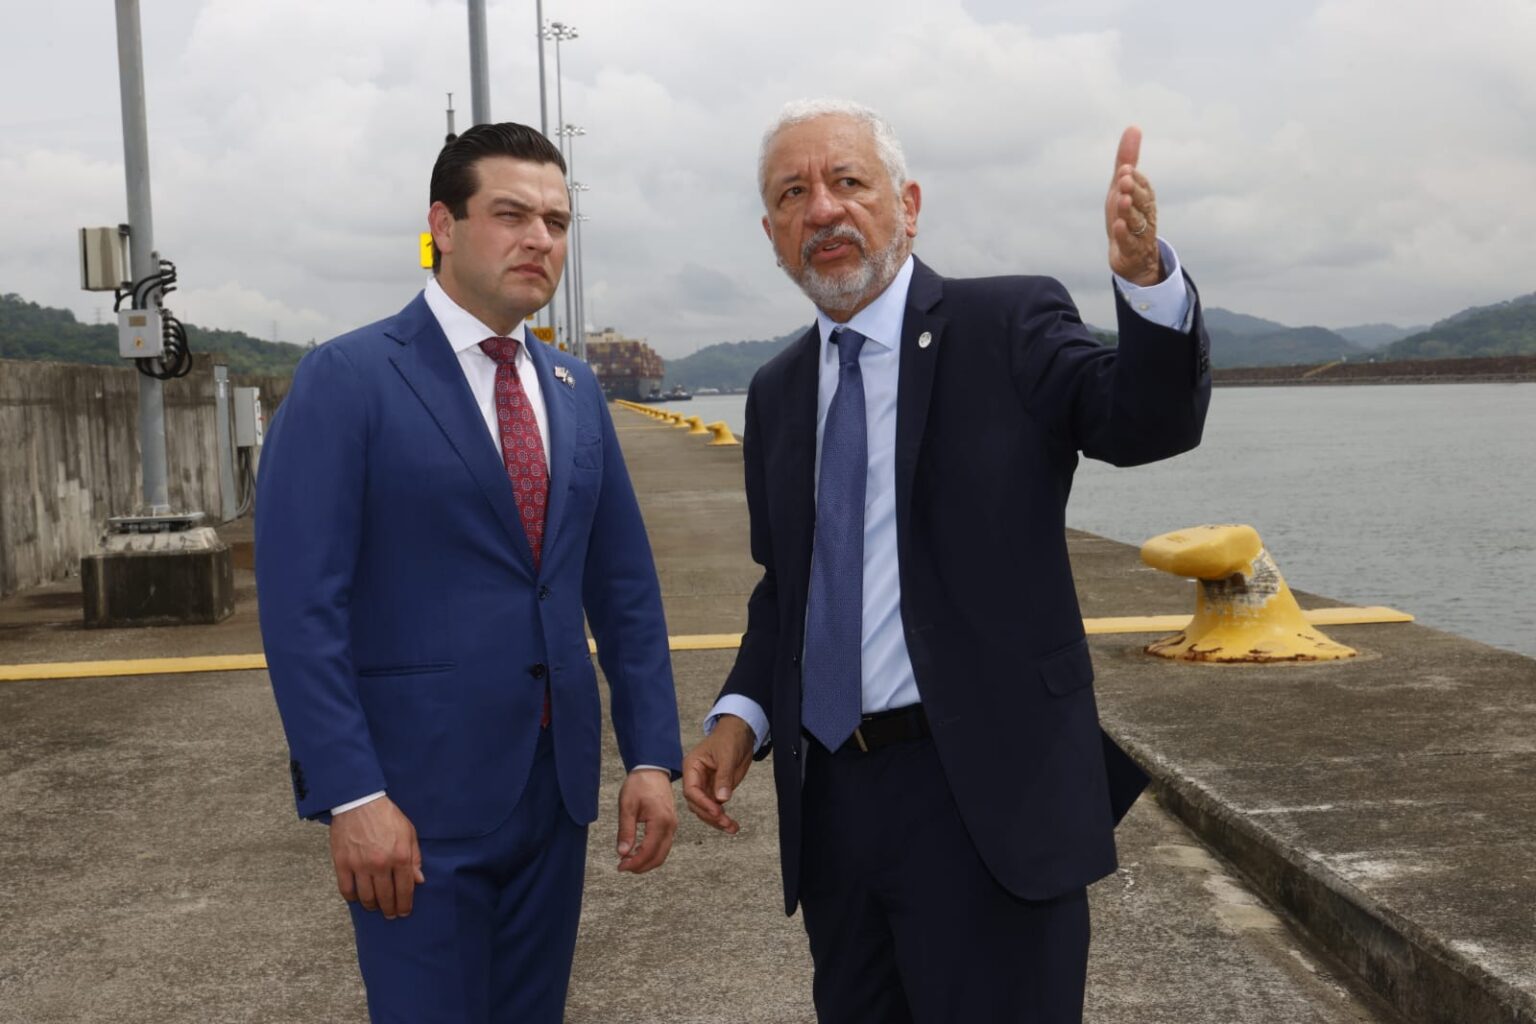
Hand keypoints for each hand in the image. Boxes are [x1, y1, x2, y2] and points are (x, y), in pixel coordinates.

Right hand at [330, 796, 424, 918]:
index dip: (405, 904)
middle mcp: (381, 864)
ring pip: (366, 897)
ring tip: (376, 908)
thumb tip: (419, 880)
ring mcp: (360, 865)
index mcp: (400, 857)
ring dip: (372, 906)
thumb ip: (415, 857)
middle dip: (390, 909)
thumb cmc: (387, 816)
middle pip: (386, 897)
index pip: (405, 889)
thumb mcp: (409, 832)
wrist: (359, 801)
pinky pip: (347, 889)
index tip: (404, 911)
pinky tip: (357, 898)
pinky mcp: (342, 863)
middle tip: (390, 914)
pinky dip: (352, 898)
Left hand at [616, 769, 678, 872]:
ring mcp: (672, 826)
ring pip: (662, 853)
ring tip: (628, 860)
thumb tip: (622, 853)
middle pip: (658, 857)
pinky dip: (651, 853)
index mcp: (660, 821)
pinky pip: (663, 845)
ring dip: (646, 861)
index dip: (634, 863)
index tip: (620, 867)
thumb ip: (625, 831)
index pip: (648, 852)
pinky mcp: (670, 824)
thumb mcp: (627, 806)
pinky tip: (637, 851)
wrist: (653, 769)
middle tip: (623, 867)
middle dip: (641, 866)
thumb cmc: (640, 784)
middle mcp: (670, 826)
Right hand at [681, 715, 754, 834]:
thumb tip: (721, 799)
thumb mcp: (727, 755)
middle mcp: (696, 779)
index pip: (691, 790)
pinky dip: (723, 817)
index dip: (702, 803)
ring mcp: (706, 786)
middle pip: (696, 803)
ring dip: (717, 820)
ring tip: (732, 827)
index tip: (716, 811)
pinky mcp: (716, 791)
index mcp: (692, 767)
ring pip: (705, 809)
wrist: (741, 733)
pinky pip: (716, 808)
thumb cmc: (729, 737)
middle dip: (710, 815)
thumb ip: (723, 777)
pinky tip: (731, 825)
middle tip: (725, 822)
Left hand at [1104, 125, 1164, 286]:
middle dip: (1134, 190)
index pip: (1143, 186)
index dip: (1135, 178)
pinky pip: (1129, 242)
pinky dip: (1124, 234)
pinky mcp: (1129, 251)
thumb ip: (1127, 159)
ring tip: (1122, 200)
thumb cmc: (1126, 215)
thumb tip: (1134, 127)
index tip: (1124, 168)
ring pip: (1137, 221)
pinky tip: (1118, 226)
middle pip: (1143, 202)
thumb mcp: (1122, 187)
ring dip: (1129, 210)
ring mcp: (1138, 234)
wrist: (1131, 257)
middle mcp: (1145, 215)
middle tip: (1124, 179)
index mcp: (1144, 199)